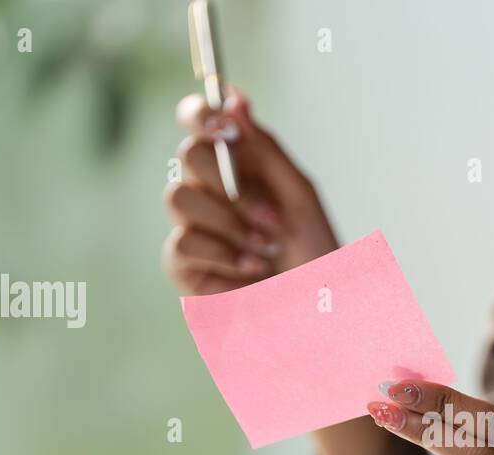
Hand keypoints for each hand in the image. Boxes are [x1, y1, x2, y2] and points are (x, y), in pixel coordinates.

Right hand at [162, 88, 338, 294]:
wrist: (314, 316)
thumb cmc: (315, 258)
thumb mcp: (300, 197)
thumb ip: (266, 149)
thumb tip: (236, 98)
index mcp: (238, 169)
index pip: (200, 124)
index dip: (200, 113)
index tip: (222, 124)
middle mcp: (211, 192)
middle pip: (187, 155)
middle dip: (229, 182)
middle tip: (270, 217)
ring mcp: (194, 228)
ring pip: (178, 197)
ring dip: (230, 223)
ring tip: (266, 248)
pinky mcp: (184, 267)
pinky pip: (181, 243)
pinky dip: (222, 255)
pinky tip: (251, 270)